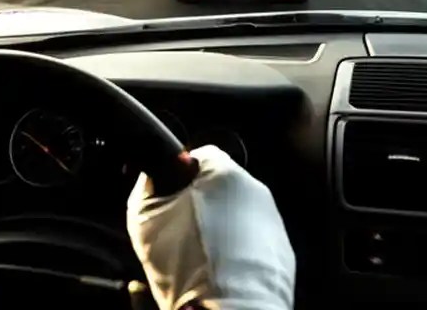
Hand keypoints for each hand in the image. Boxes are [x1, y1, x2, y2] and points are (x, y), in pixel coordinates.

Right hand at [126, 146, 294, 309]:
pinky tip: (219, 273)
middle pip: (219, 187)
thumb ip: (149, 184)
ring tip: (199, 259)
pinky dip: (238, 253)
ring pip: (237, 216)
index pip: (198, 155)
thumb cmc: (188, 265)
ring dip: (219, 230)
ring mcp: (273, 221)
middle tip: (178, 233)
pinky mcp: (282, 251)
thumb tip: (153, 174)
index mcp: (224, 172)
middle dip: (199, 205)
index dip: (177, 176)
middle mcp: (256, 190)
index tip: (167, 199)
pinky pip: (253, 242)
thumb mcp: (144, 218)